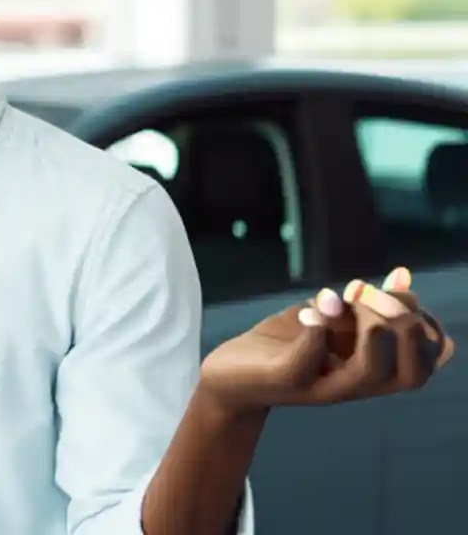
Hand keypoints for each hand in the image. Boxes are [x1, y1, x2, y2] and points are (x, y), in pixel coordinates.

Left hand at [199, 267, 455, 414]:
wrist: (232, 374)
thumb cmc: (288, 344)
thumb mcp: (331, 320)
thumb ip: (365, 304)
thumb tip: (403, 275)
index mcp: (371, 369)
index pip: (427, 361)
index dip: (428, 327)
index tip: (401, 291)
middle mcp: (354, 384)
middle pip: (409, 374)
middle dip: (407, 329)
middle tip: (371, 294)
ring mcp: (320, 385)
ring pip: (367, 374)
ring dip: (368, 331)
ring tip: (347, 301)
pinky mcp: (285, 380)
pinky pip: (305, 362)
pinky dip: (314, 331)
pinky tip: (311, 310)